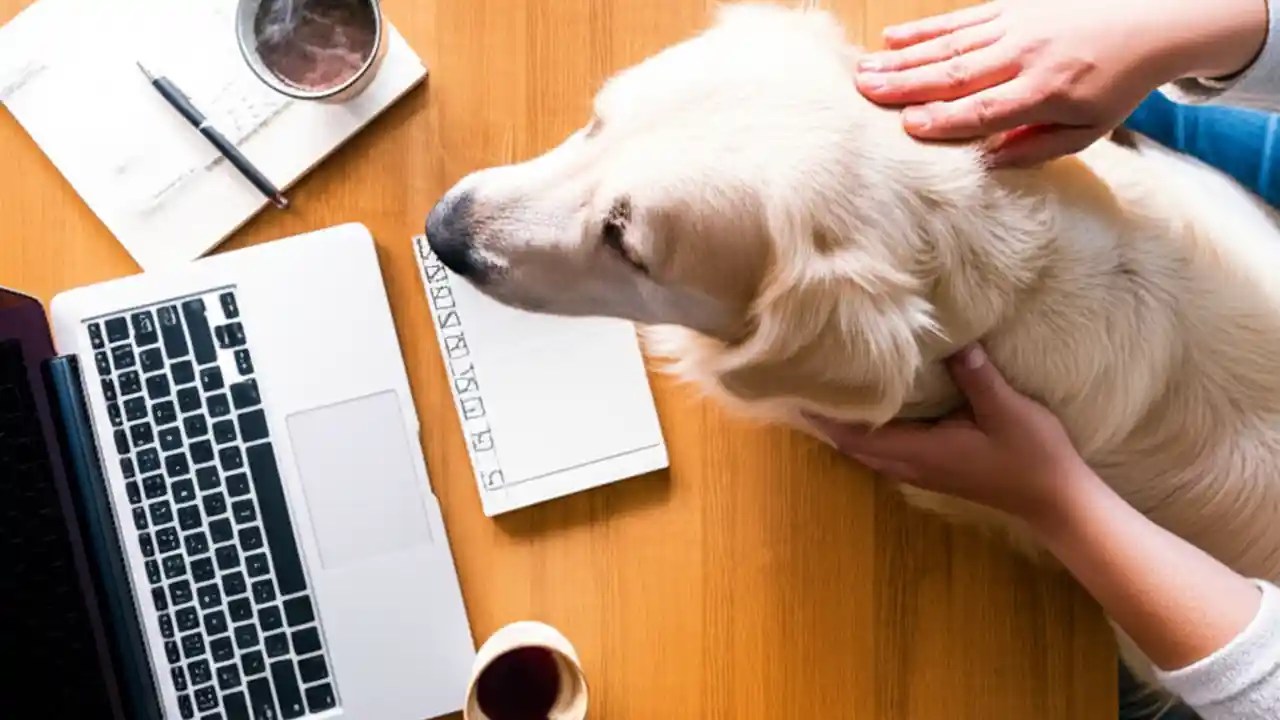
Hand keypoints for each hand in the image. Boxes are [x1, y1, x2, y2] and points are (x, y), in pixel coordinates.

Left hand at [808, 344, 1093, 525]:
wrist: (1056, 499)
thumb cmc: (1032, 455)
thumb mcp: (1006, 409)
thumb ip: (976, 376)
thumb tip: (954, 343)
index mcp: (919, 452)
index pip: (855, 437)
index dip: (824, 419)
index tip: (798, 394)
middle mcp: (911, 466)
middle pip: (851, 446)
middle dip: (826, 420)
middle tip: (805, 386)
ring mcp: (922, 472)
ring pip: (868, 451)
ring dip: (846, 428)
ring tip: (829, 395)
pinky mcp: (934, 471)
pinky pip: (886, 452)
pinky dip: (869, 434)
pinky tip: (872, 412)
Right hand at [855, 0, 1268, 165]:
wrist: (1152, 17)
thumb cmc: (1116, 83)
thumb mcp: (1088, 130)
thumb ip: (1036, 149)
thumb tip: (986, 164)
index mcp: (1045, 93)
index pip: (984, 111)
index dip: (944, 119)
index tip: (906, 126)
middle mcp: (1025, 57)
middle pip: (956, 75)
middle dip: (907, 85)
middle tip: (864, 94)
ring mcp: (1016, 27)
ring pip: (950, 46)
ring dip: (905, 59)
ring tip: (865, 70)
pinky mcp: (1011, 7)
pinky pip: (961, 20)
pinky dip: (925, 29)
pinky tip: (893, 38)